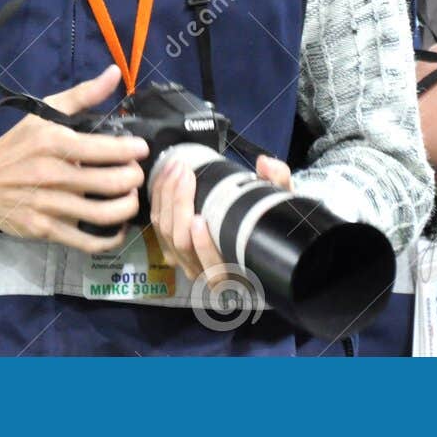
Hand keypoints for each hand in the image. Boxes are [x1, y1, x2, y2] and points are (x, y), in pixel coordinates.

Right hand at [0, 67, 148, 253]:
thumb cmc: (17, 145)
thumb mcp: (44, 113)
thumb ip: (83, 95)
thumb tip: (115, 73)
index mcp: (56, 143)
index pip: (108, 149)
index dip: (134, 150)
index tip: (141, 149)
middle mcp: (54, 175)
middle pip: (113, 183)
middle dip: (134, 178)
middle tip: (136, 173)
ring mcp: (50, 206)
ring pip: (106, 215)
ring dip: (128, 207)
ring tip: (129, 197)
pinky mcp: (46, 230)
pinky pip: (88, 242)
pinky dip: (111, 238)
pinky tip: (118, 227)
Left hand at [150, 151, 290, 287]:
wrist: (251, 231)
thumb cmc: (264, 222)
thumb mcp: (279, 203)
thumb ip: (278, 183)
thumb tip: (266, 164)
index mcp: (234, 272)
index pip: (213, 268)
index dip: (203, 247)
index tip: (199, 219)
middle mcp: (205, 271)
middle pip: (182, 243)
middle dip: (179, 205)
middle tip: (185, 173)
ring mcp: (184, 258)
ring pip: (166, 231)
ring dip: (167, 196)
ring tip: (177, 168)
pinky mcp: (170, 242)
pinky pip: (157, 222)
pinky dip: (159, 197)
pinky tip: (166, 176)